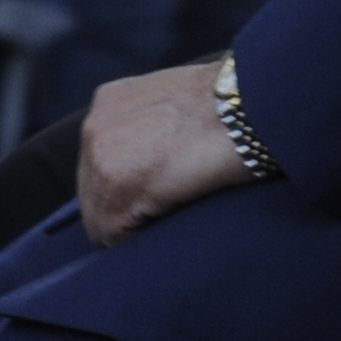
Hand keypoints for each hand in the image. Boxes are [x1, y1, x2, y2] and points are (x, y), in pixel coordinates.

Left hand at [77, 62, 251, 243]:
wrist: (247, 109)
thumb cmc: (229, 109)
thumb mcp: (175, 102)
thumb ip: (150, 126)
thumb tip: (150, 159)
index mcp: (108, 103)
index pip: (100, 164)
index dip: (128, 187)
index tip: (157, 194)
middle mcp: (94, 126)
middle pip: (93, 193)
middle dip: (125, 208)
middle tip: (166, 210)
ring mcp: (100, 158)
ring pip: (100, 219)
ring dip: (133, 226)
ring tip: (172, 214)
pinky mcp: (117, 187)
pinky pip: (113, 235)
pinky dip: (139, 239)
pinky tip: (170, 220)